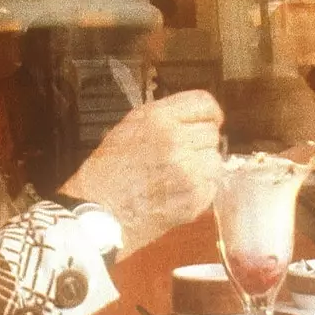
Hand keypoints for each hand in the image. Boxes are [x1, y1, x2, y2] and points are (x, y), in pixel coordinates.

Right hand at [59, 90, 223, 251]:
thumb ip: (163, 118)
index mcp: (157, 118)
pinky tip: (176, 192)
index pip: (203, 103)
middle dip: (200, 144)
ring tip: (177, 176)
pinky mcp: (195, 198)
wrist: (98, 212)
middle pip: (212, 133)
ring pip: (215, 160)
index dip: (208, 114)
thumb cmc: (107, 171)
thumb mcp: (128, 128)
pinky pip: (212, 186)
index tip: (208, 121)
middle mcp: (176, 140)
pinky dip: (200, 190)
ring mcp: (188, 171)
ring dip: (202, 168)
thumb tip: (192, 118)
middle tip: (182, 155)